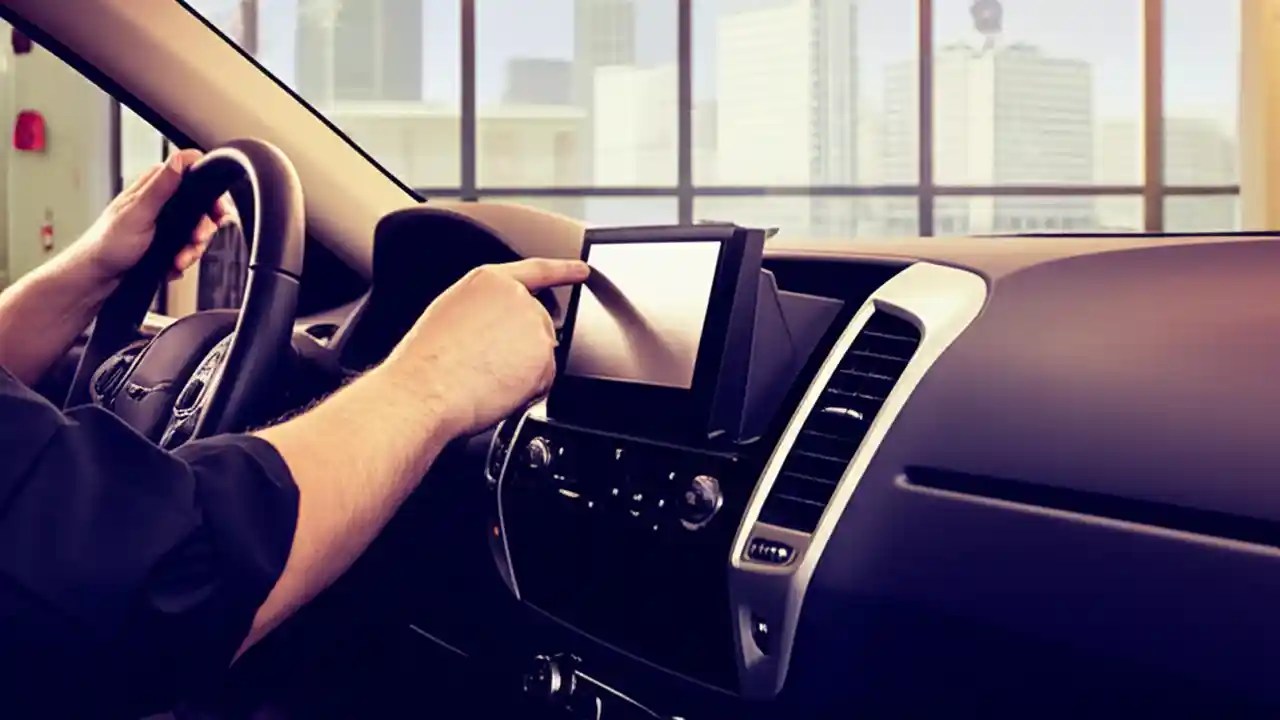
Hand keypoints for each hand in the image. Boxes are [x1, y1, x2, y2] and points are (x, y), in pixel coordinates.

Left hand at [73, 149, 234, 282]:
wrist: (97, 277)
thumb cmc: (107, 244)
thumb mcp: (138, 212)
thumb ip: (160, 186)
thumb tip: (179, 159)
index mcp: (154, 187)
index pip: (191, 173)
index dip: (209, 187)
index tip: (215, 207)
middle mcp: (161, 202)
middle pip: (202, 206)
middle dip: (204, 227)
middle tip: (197, 238)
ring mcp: (166, 224)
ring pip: (197, 230)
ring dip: (193, 248)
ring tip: (180, 260)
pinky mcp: (167, 243)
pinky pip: (189, 248)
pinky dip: (185, 259)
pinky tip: (173, 265)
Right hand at [382, 259, 589, 436]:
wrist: (427, 390)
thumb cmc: (427, 361)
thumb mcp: (451, 315)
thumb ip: (484, 310)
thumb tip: (496, 329)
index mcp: (490, 282)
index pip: (537, 271)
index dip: (563, 270)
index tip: (581, 270)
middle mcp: (518, 299)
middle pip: (538, 323)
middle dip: (522, 346)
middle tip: (487, 365)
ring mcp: (534, 327)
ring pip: (540, 353)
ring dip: (522, 369)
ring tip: (486, 376)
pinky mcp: (544, 358)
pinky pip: (544, 378)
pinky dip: (527, 389)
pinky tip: (498, 389)